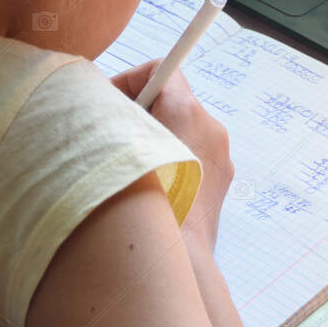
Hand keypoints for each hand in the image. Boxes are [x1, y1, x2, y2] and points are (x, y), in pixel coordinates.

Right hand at [110, 61, 232, 247]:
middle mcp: (211, 128)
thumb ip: (114, 114)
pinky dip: (170, 162)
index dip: (131, 80)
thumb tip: (106, 105)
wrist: (177, 256)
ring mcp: (221, 156)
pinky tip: (149, 187)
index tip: (112, 103)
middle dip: (140, 114)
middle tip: (112, 137)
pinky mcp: (221, 182)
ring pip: (181, 131)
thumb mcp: (119, 143)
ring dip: (154, 139)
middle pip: (171, 101)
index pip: (161, 69)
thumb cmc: (144, 198)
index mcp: (189, 110)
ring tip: (129, 165)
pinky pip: (192, 157)